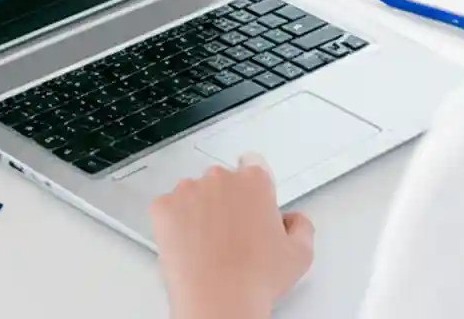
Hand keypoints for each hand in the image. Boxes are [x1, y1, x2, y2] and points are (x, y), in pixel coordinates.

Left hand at [150, 154, 314, 318]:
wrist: (218, 300)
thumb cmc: (255, 278)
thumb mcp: (300, 254)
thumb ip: (300, 225)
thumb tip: (292, 220)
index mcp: (255, 181)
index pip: (252, 164)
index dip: (251, 184)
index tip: (248, 199)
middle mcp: (220, 178)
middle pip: (221, 180)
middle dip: (224, 200)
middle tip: (230, 234)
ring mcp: (188, 190)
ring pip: (192, 193)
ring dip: (197, 210)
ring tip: (207, 245)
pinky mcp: (162, 207)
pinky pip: (167, 208)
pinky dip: (173, 223)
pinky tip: (187, 245)